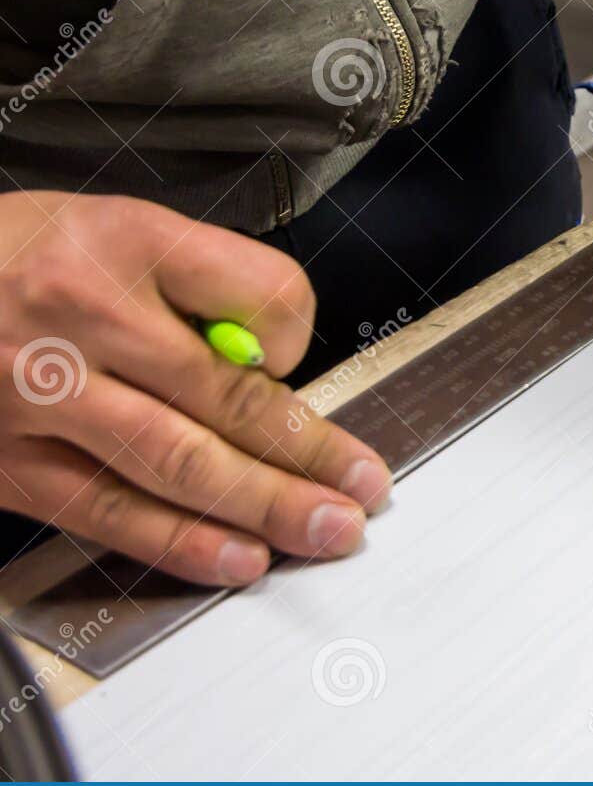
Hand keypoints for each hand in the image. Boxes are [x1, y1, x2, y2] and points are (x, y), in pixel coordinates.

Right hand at [0, 192, 391, 584]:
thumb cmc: (20, 256)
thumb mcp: (113, 227)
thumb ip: (197, 286)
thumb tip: (271, 363)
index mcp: (127, 242)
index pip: (259, 294)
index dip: (296, 333)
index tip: (299, 357)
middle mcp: (83, 316)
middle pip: (227, 397)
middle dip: (311, 452)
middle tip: (365, 487)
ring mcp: (40, 396)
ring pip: (178, 463)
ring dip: (266, 505)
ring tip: (328, 529)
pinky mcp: (10, 463)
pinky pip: (109, 510)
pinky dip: (184, 540)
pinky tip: (239, 557)